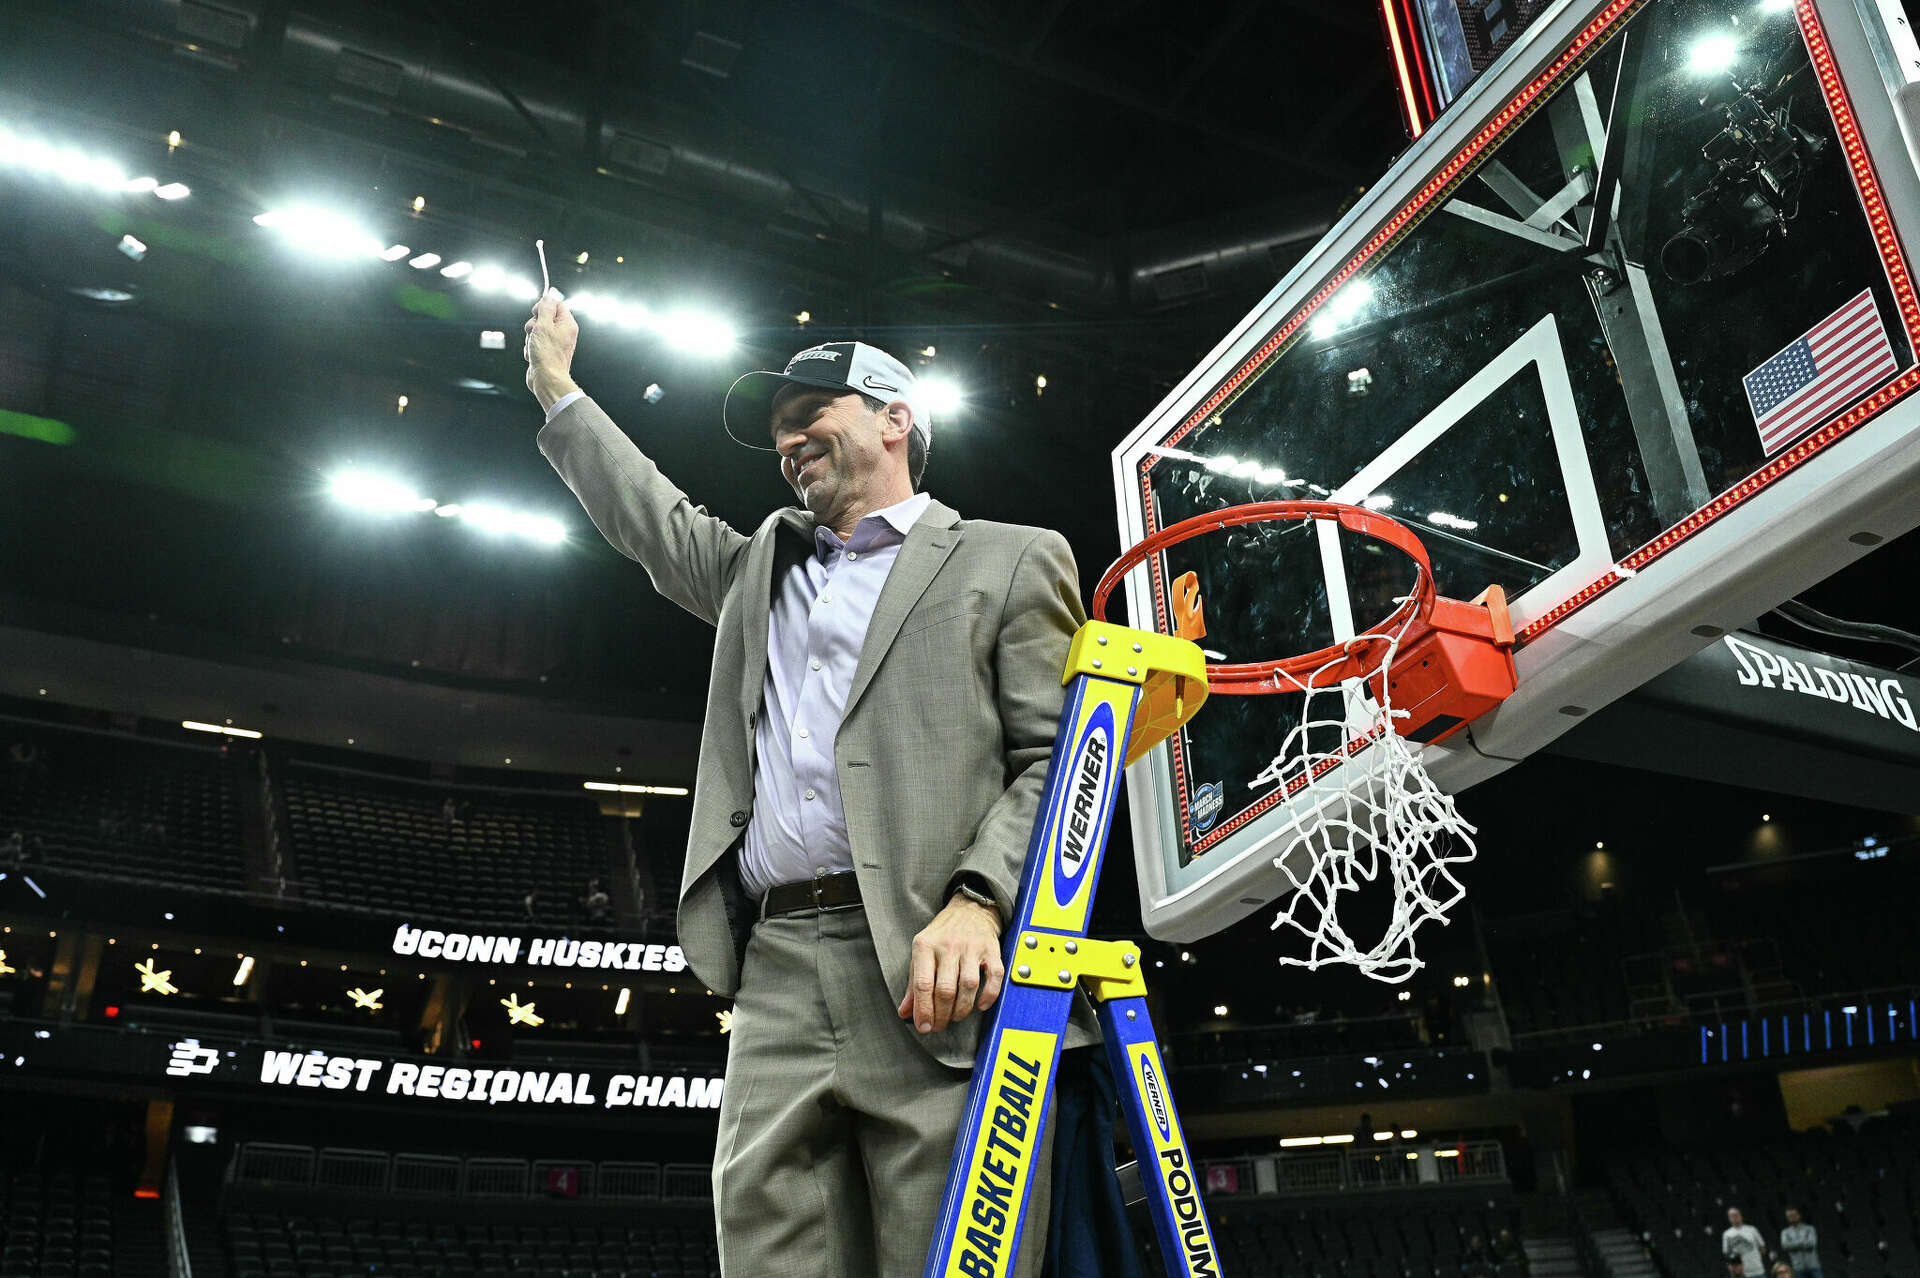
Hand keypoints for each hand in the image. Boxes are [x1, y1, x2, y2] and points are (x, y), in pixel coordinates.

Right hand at [524, 288, 580, 410]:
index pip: (556, 304)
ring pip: (536, 331)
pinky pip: (534, 343)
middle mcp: (562, 332)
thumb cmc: (547, 354)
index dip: (543, 306)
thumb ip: (546, 308)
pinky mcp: (546, 351)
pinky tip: (533, 355)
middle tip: (535, 333)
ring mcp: (554, 342)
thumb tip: (550, 295)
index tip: (536, 313)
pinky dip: (530, 348)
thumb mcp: (544, 325)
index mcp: (567, 324)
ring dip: (530, 338)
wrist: (546, 379)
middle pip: (543, 317)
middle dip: (533, 325)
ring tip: (534, 347)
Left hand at [897, 894, 1003, 1034]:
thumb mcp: (921, 953)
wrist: (969, 908)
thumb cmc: (942, 935)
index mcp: (925, 946)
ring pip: (968, 986)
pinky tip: (981, 1005)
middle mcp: (948, 945)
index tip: (924, 1027)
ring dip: (962, 1009)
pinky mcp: (991, 949)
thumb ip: (913, 984)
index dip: (923, 1010)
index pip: (922, 984)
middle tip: (940, 1025)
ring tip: (956, 1016)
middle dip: (942, 1015)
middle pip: (945, 989)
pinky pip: (994, 977)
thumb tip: (905, 1012)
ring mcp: (972, 947)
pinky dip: (989, 995)